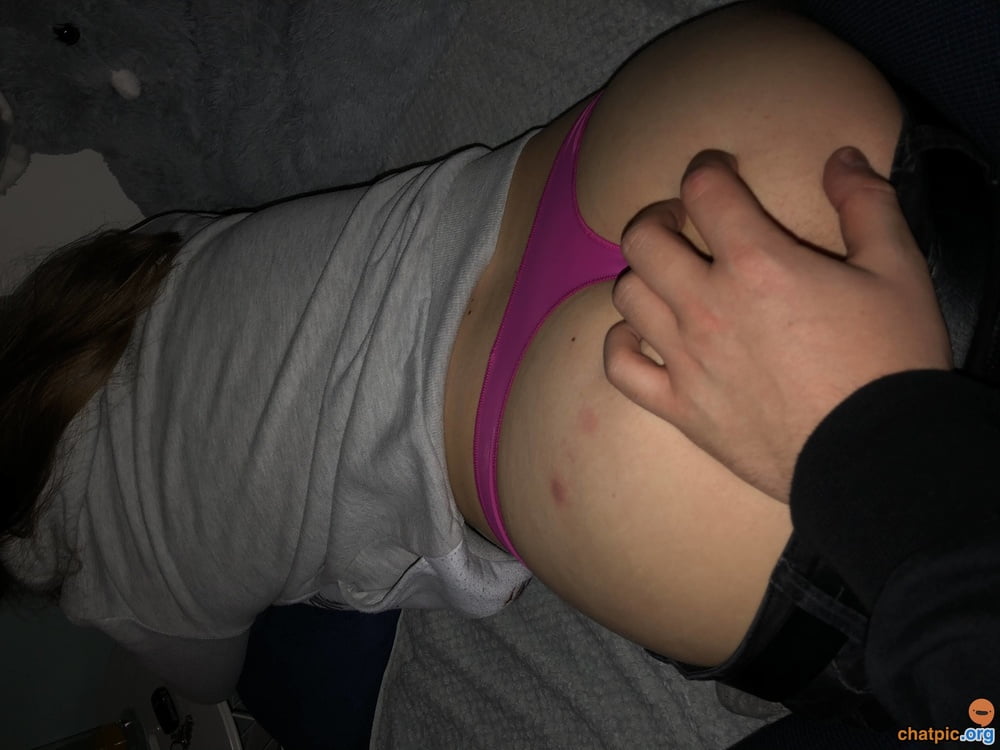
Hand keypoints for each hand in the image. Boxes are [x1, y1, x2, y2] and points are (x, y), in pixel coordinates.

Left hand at [604, 147, 952, 501]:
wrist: (876, 455)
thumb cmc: (891, 361)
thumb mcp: (898, 269)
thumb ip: (866, 203)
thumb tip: (842, 157)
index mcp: (757, 263)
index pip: (704, 189)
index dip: (707, 168)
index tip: (719, 172)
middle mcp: (707, 305)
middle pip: (642, 239)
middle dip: (658, 216)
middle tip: (683, 223)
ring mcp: (685, 359)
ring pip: (626, 296)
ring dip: (642, 276)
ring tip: (668, 279)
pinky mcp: (679, 408)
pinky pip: (620, 367)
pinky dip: (622, 344)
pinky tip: (645, 336)